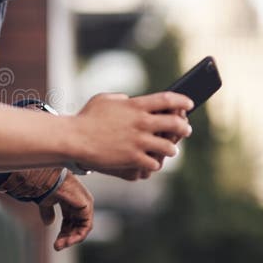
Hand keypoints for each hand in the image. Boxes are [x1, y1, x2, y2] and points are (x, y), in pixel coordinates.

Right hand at [0, 169, 93, 249]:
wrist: (47, 180)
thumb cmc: (46, 186)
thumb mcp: (46, 202)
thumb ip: (48, 212)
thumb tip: (48, 223)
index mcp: (71, 199)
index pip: (70, 220)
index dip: (63, 232)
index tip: (55, 242)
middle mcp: (80, 202)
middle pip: (76, 225)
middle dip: (66, 237)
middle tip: (57, 247)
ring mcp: (85, 204)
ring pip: (82, 228)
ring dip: (71, 239)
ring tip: (60, 246)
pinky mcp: (87, 206)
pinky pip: (86, 227)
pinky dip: (78, 236)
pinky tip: (68, 241)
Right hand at [72, 91, 192, 176]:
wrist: (74, 139)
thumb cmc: (86, 118)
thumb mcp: (104, 99)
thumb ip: (121, 98)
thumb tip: (130, 99)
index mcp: (136, 105)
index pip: (169, 100)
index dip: (183, 102)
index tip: (189, 104)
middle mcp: (142, 122)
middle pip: (176, 124)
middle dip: (184, 128)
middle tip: (186, 130)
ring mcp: (139, 142)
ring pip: (169, 148)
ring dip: (171, 149)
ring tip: (170, 150)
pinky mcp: (133, 158)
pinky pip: (154, 163)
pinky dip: (154, 163)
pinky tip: (152, 162)